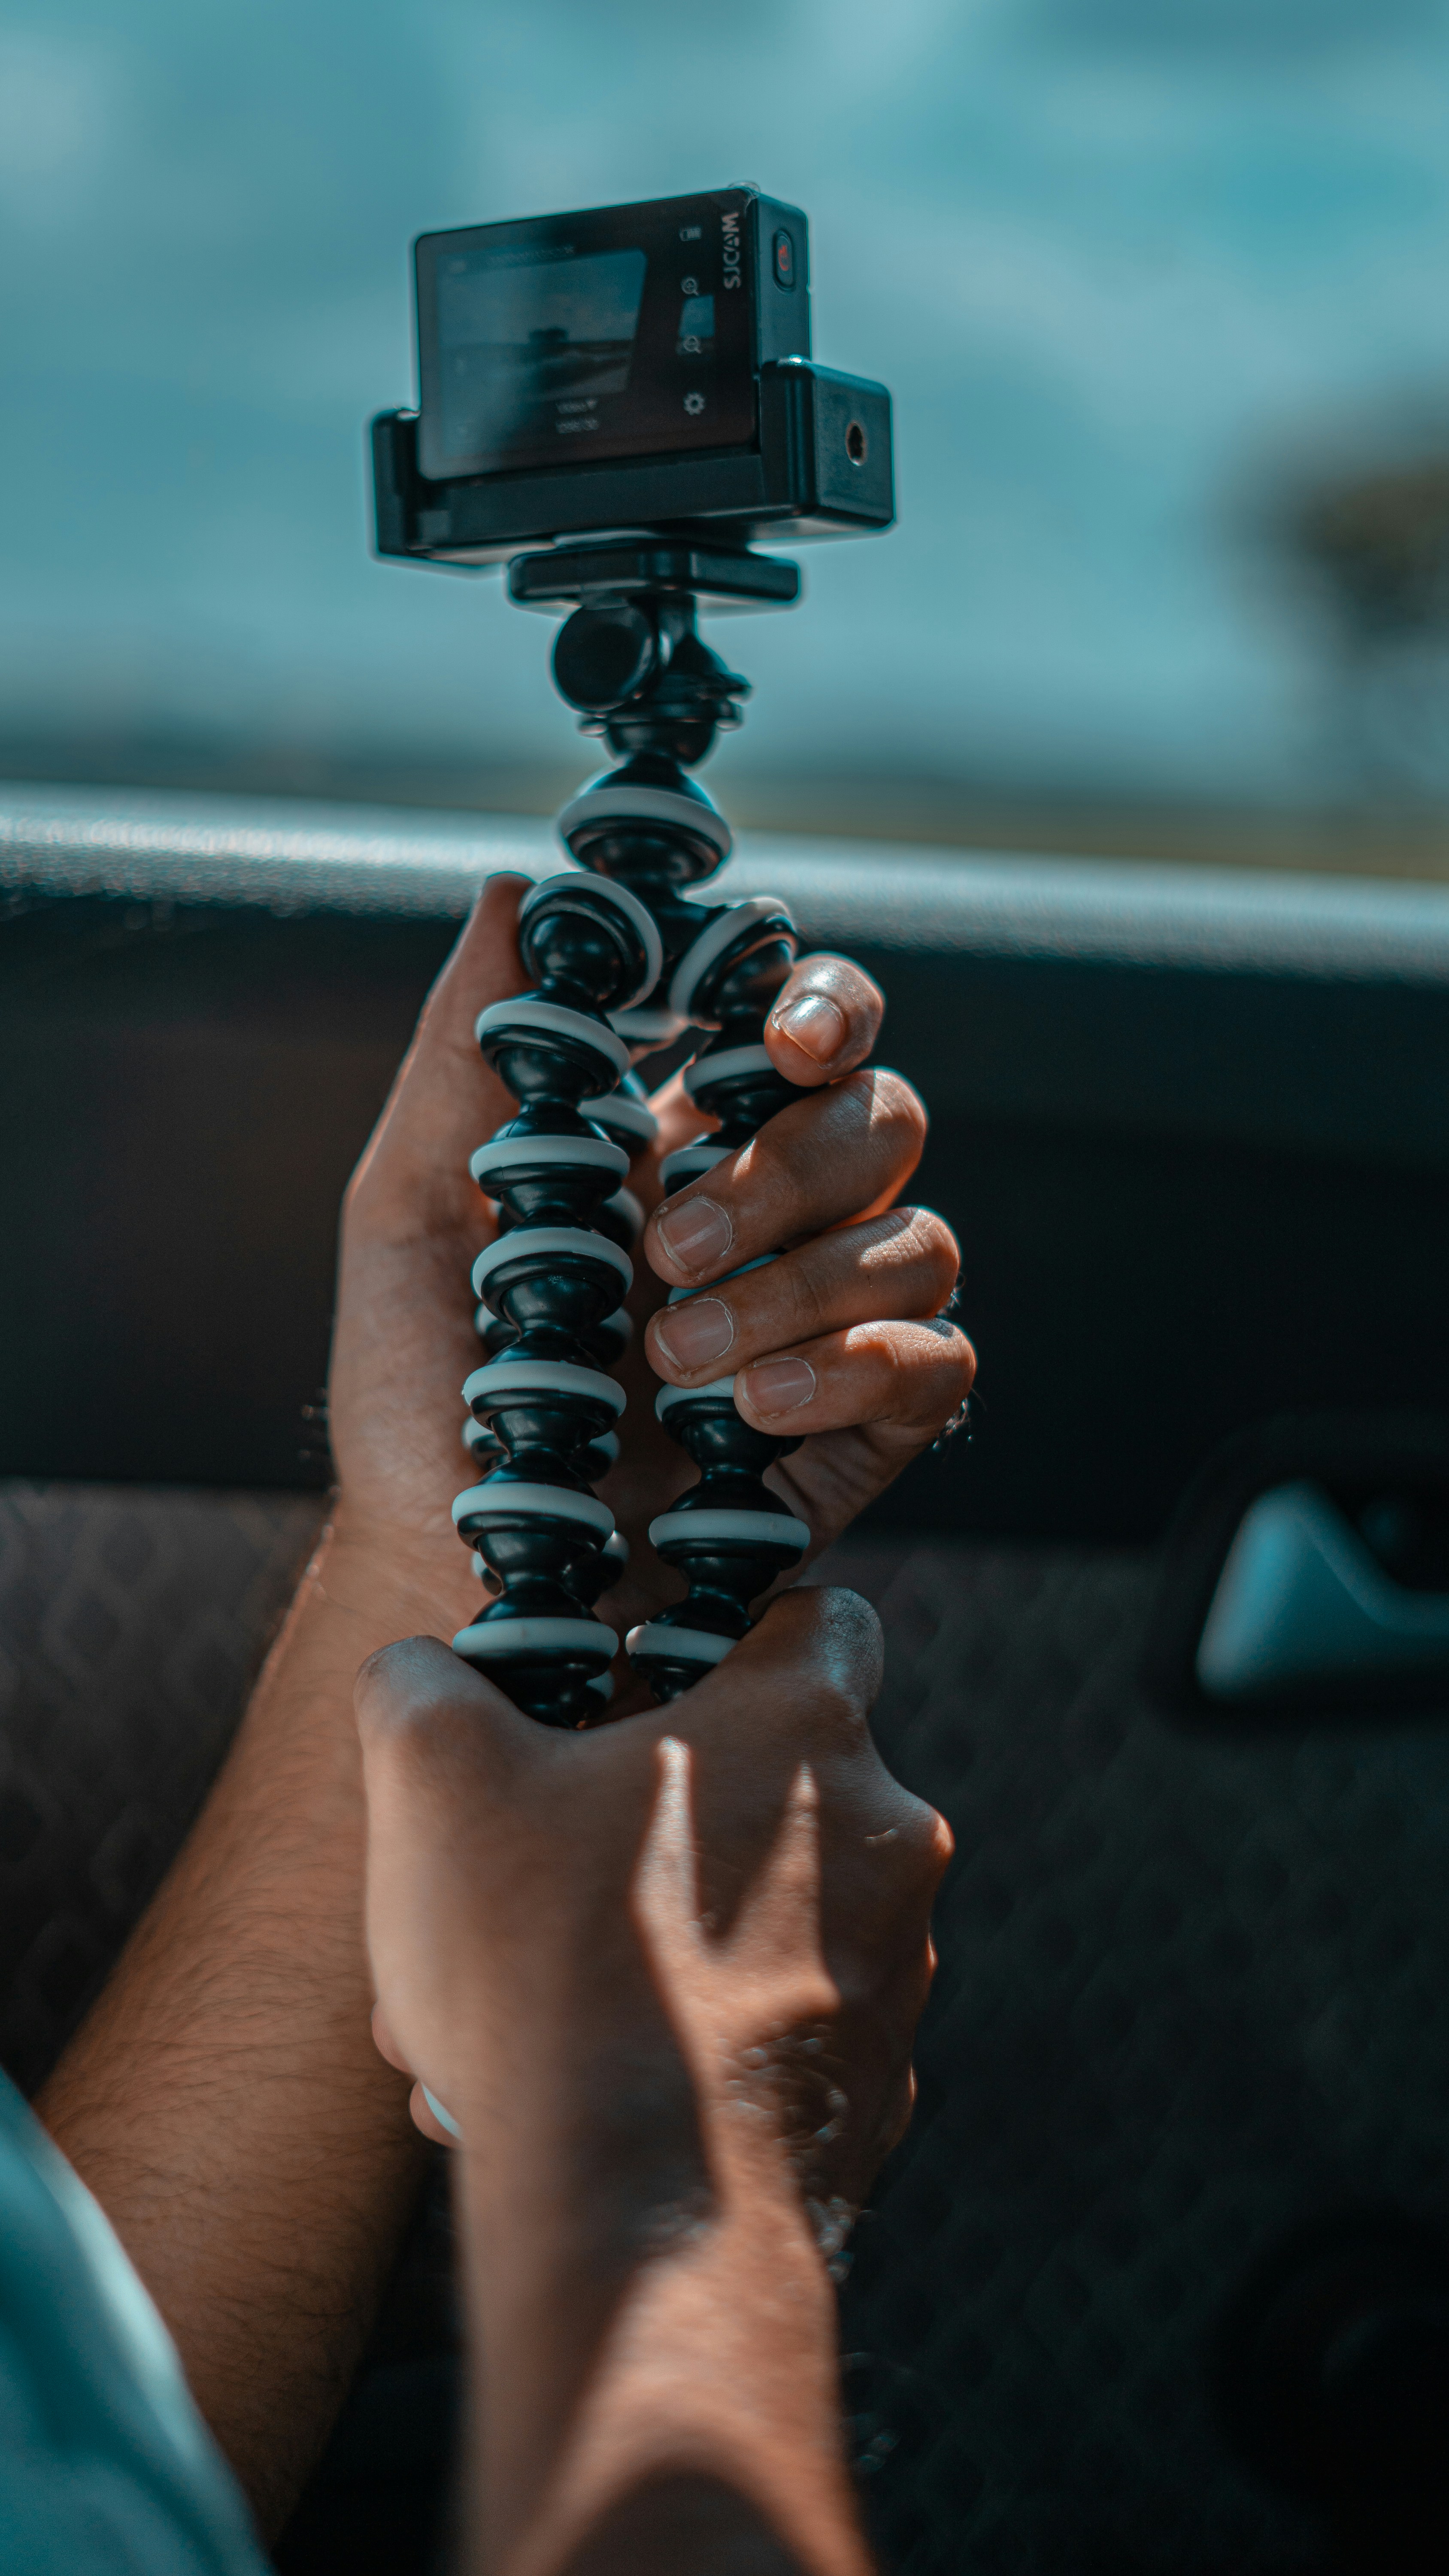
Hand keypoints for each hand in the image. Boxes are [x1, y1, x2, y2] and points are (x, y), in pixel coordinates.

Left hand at [329, 874, 974, 1674]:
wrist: (456, 1570)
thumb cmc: (426, 1395)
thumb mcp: (408, 1213)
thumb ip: (466, 1055)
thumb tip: (513, 891)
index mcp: (689, 1144)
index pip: (808, 1028)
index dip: (825, 1006)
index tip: (781, 1038)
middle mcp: (780, 1219)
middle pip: (883, 1120)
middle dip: (785, 1176)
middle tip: (667, 1252)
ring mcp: (833, 1321)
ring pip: (921, 1241)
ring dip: (802, 1289)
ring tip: (678, 1362)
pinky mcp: (867, 1426)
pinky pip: (937, 1364)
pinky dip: (855, 1372)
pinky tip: (753, 1414)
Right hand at [358, 1589, 950, 2209]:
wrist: (632, 2216)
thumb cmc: (544, 1966)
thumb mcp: (432, 1776)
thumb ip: (421, 1687)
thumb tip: (419, 1677)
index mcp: (809, 1732)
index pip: (824, 1621)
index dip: (736, 1637)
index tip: (658, 1687)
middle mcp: (887, 1841)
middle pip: (773, 1784)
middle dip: (658, 1819)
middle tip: (548, 1873)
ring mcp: (899, 1971)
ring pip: (771, 1917)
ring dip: (665, 1938)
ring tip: (537, 2000)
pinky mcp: (880, 2085)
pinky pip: (786, 2030)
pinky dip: (705, 2039)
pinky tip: (596, 2078)